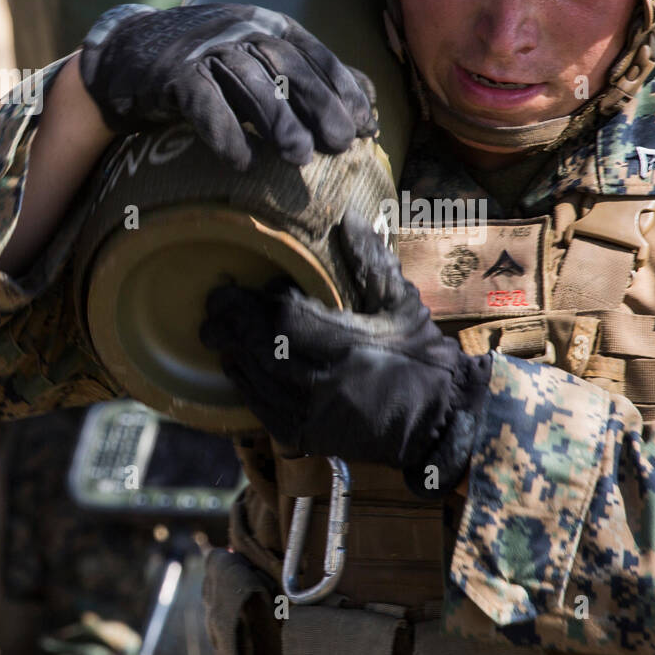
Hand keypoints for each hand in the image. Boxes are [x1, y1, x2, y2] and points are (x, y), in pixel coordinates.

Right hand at [78, 3, 376, 170]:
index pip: (315, 54)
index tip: (366, 125)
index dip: (343, 88)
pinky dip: (223, 132)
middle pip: (287, 65)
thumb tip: (371, 103)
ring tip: (299, 157)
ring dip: (277, 120)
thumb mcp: (260, 62)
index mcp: (267, 25)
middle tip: (341, 143)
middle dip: (318, 104)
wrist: (127, 55)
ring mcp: (202, 46)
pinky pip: (202, 101)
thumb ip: (309, 76)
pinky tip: (241, 161)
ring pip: (248, 80)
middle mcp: (239, 27)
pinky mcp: (170, 71)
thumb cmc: (208, 66)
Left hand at [199, 211, 492, 495]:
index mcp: (353, 346)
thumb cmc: (423, 358)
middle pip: (263, 348)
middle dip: (234, 323)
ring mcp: (315, 414)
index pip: (289, 319)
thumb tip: (349, 218)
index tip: (264, 285)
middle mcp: (328, 383)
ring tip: (218, 330)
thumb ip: (371, 263)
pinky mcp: (310, 436)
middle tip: (216, 303)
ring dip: (234, 351)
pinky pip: (263, 410)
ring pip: (258, 379)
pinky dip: (245, 385)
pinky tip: (236, 366)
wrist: (438, 422)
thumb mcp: (403, 305)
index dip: (267, 301)